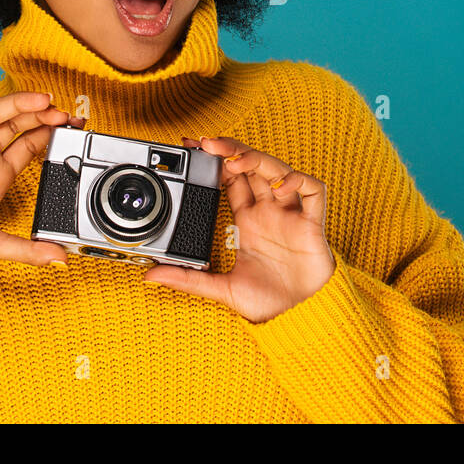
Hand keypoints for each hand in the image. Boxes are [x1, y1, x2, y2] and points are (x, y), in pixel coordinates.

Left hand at [142, 136, 335, 322]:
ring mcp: (290, 215)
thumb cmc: (268, 302)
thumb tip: (150, 276)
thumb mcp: (221, 289)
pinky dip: (299, 181)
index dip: (217, 162)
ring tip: (235, 161)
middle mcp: (268, 212)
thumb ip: (188, 280)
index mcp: (248, 221)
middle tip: (208, 144)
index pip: (231, 180)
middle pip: (252, 167)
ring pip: (277, 171)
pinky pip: (314, 191)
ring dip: (257, 160)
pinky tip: (281, 186)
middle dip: (232, 150)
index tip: (194, 150)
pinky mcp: (312, 223)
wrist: (300, 319)